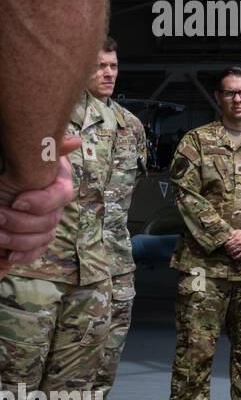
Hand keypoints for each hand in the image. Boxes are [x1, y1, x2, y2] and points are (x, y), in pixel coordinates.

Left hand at [0, 136, 79, 274]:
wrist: (1, 178)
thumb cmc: (7, 165)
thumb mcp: (19, 156)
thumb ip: (48, 151)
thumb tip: (75, 142)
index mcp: (56, 183)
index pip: (61, 196)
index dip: (41, 202)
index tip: (17, 201)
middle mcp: (53, 204)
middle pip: (51, 221)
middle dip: (22, 223)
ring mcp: (44, 223)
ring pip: (43, 239)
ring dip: (19, 242)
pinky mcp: (32, 239)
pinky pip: (36, 252)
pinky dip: (23, 257)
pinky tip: (8, 258)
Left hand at [224, 228, 240, 257]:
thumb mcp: (237, 231)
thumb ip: (231, 234)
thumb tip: (228, 238)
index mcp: (236, 238)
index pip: (228, 244)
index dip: (225, 246)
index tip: (225, 246)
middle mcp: (238, 243)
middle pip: (230, 248)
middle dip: (227, 250)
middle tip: (227, 250)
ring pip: (234, 252)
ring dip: (230, 253)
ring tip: (229, 253)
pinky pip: (240, 254)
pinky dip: (237, 257)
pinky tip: (234, 258)